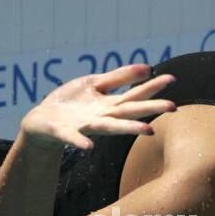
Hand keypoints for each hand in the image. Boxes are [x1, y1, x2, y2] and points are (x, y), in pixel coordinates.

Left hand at [19, 64, 176, 150]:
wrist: (41, 121)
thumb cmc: (70, 103)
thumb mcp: (94, 84)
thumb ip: (118, 77)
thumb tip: (147, 68)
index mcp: (108, 105)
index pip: (135, 94)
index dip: (152, 86)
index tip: (172, 78)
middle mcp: (102, 117)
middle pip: (129, 111)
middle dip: (150, 109)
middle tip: (173, 106)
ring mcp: (84, 126)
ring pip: (109, 127)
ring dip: (129, 129)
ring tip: (148, 130)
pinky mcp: (64, 132)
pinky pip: (73, 139)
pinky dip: (80, 142)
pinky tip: (88, 147)